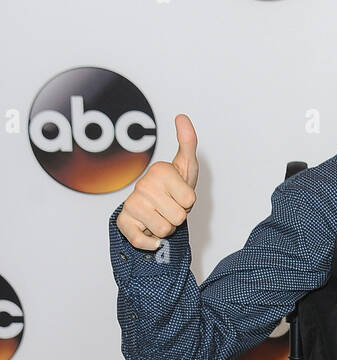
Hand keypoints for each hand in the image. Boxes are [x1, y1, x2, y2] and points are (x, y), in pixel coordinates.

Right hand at [115, 113, 198, 249]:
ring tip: (159, 216)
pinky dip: (149, 242)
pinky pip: (142, 241)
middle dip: (177, 217)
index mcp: (160, 171)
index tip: (178, 195)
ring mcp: (132, 204)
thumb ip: (187, 142)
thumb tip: (182, 116)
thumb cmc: (172, 189)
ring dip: (165, 229)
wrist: (152, 210)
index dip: (188, 203)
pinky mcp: (123, 222)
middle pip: (178, 218)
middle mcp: (143, 185)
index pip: (190, 201)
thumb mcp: (186, 167)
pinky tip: (148, 231)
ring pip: (164, 231)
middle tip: (169, 208)